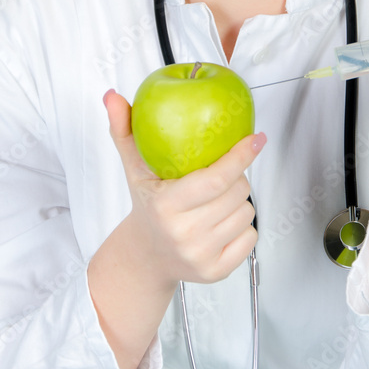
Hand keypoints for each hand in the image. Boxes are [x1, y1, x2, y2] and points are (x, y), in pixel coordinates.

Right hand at [102, 90, 265, 287]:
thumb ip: (124, 129)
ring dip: (239, 201)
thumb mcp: (134, 167)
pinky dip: (243, 227)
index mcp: (165, 206)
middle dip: (237, 176)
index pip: (214, 180)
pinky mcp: (217, 272)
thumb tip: (112, 96)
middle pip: (237, 193)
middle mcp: (183, 234)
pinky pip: (250, 238)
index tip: (256, 139)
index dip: (240, 157)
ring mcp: (201, 256)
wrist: (146, 256)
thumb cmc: (147, 205)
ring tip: (217, 199)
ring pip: (246, 213)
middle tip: (221, 174)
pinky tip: (222, 222)